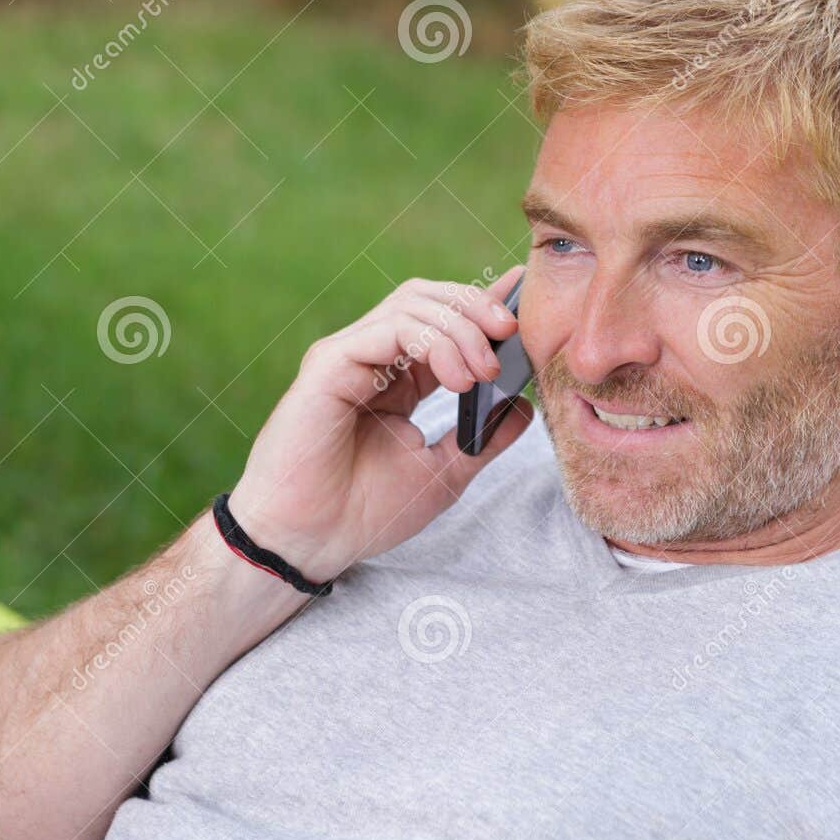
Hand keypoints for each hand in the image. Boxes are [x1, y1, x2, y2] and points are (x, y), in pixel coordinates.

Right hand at [226, 266, 530, 581]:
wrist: (314, 541)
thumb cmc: (366, 511)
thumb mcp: (446, 472)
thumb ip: (484, 437)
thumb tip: (524, 405)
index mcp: (399, 378)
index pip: (443, 321)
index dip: (484, 305)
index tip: (525, 298)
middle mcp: (372, 358)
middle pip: (428, 298)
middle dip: (476, 308)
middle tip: (511, 335)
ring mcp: (348, 356)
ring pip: (411, 305)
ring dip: (460, 329)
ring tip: (483, 373)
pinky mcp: (329, 364)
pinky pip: (387, 328)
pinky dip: (430, 341)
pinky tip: (455, 378)